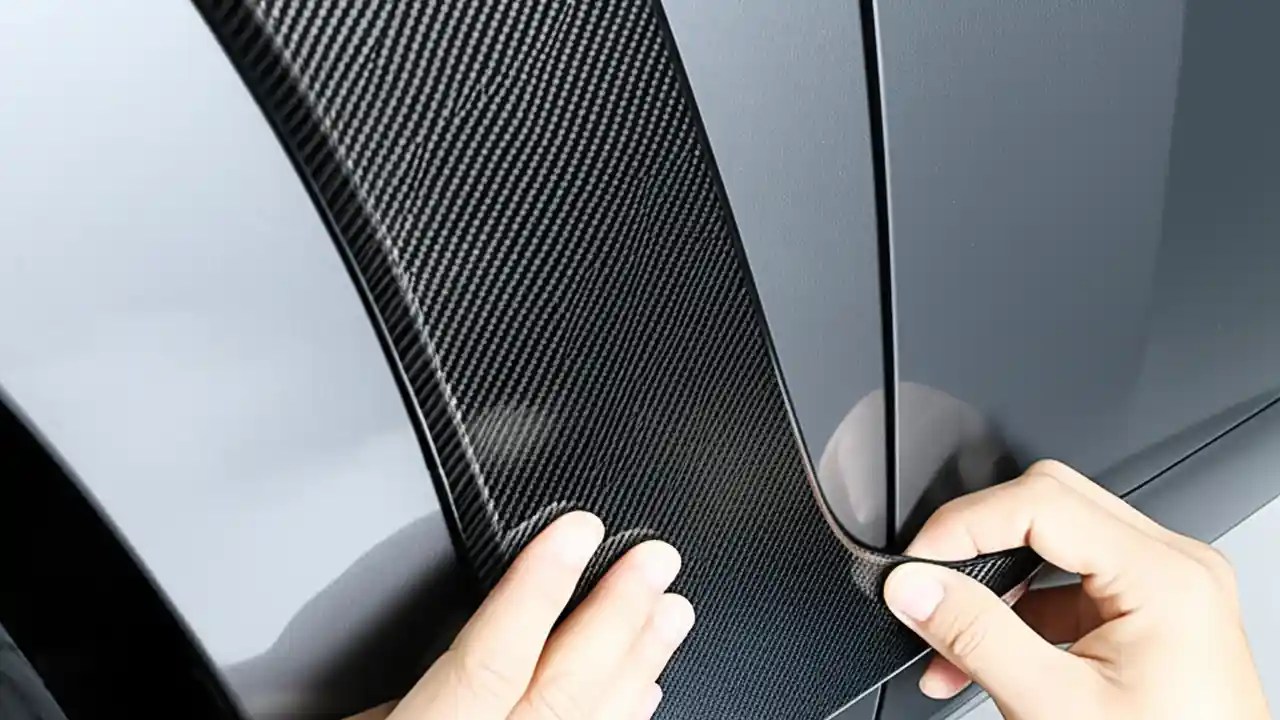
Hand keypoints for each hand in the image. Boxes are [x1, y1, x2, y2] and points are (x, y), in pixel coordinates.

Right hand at [353, 511, 693, 719]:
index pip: (490, 659)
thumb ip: (406, 708)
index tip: (575, 533)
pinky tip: (647, 693)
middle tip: (657, 565)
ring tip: (673, 614)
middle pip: (565, 690)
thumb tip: (440, 671)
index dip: (539, 589)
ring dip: (639, 666)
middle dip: (617, 618)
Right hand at [883, 460, 1269, 718]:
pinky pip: (1071, 586)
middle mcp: (1175, 569)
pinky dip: (1022, 614)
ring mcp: (1168, 590)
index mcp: (1164, 577)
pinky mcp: (1153, 615)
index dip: (963, 526)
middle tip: (927, 586)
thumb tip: (915, 585)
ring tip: (950, 643)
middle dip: (976, 549)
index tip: (915, 566)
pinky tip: (987, 658)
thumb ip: (976, 637)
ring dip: (994, 588)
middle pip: (1048, 507)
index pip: (1041, 502)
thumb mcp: (1054, 705)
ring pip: (1054, 547)